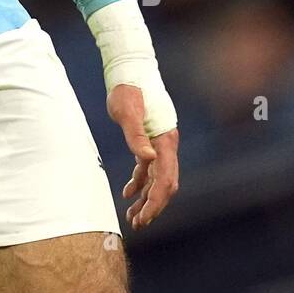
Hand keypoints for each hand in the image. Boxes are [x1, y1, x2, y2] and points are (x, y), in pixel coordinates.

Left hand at [107, 83, 178, 229]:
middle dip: (153, 206)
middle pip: (165, 184)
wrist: (129, 68)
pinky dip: (140, 182)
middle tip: (137, 223)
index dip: (156, 202)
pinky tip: (128, 194)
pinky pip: (148, 168)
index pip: (165, 179)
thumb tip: (148, 159)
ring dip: (146, 198)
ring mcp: (159, 143)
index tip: (144, 218)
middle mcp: (166, 144)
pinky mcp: (150, 139)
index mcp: (165, 140)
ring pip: (157, 179)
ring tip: (132, 217)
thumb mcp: (127, 111)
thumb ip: (136, 135)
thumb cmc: (127, 88)